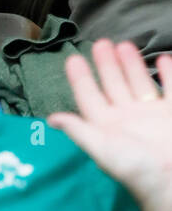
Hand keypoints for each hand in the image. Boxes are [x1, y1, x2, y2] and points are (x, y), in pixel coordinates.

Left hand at [48, 41, 171, 210]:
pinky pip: (171, 90)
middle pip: (114, 85)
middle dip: (107, 65)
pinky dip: (168, 74)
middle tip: (101, 43)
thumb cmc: (136, 166)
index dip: (81, 79)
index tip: (73, 58)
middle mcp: (129, 118)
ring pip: (139, 83)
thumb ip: (79, 131)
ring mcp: (153, 115)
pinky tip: (163, 59)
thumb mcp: (102, 148)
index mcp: (109, 125)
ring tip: (124, 45)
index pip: (90, 97)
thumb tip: (50, 119)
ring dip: (132, 65)